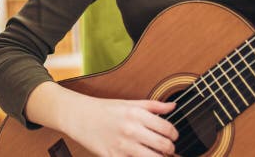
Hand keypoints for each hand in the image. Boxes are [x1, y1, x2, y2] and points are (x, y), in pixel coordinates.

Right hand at [62, 94, 177, 156]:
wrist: (80, 117)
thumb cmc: (104, 109)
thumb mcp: (129, 103)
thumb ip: (153, 105)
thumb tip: (172, 106)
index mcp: (136, 114)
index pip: (167, 128)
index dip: (174, 135)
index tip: (173, 136)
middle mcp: (131, 130)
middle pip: (164, 146)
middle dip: (171, 149)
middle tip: (168, 149)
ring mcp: (123, 146)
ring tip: (157, 155)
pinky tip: (142, 156)